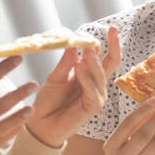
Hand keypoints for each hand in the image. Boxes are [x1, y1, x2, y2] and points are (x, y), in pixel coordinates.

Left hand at [25, 27, 121, 146]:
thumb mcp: (56, 76)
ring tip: (86, 52)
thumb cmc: (48, 101)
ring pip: (101, 76)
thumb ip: (66, 62)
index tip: (102, 30)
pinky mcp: (92, 108)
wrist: (40, 124)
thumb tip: (74, 43)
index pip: (101, 55)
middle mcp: (95, 83)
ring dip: (94, 63)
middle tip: (113, 30)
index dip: (101, 42)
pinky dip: (87, 80)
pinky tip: (79, 70)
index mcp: (88, 74)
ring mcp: (96, 95)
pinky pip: (94, 92)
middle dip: (114, 46)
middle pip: (112, 62)